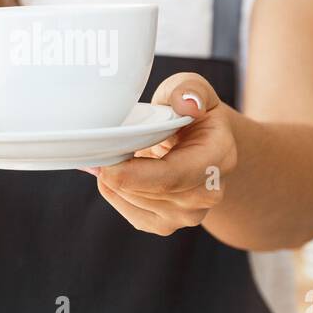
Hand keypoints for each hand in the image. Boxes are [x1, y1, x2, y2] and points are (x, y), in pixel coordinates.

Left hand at [87, 72, 237, 235]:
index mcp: (218, 157)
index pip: (172, 176)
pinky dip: (115, 193)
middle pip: (149, 192)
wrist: (199, 144)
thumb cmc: (190, 113)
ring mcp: (189, 214)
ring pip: (136, 202)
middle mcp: (208, 193)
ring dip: (113, 181)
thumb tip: (187, 104)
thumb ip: (190, 89)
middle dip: (116, 173)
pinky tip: (114, 173)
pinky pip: (131, 214)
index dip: (133, 174)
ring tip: (107, 156)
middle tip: (94, 151)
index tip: (104, 163)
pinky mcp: (167, 225)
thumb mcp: (190, 87)